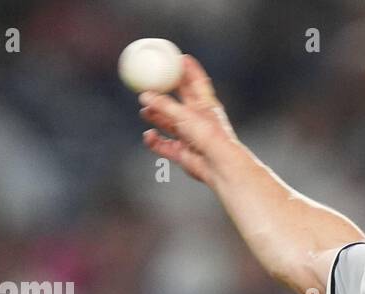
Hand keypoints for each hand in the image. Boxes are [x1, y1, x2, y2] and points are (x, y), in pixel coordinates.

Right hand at [139, 55, 240, 184]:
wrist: (220, 166)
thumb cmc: (209, 137)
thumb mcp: (185, 115)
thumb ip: (164, 105)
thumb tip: (144, 95)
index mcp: (206, 105)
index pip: (197, 82)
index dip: (189, 69)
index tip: (178, 57)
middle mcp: (198, 119)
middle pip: (180, 100)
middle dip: (165, 91)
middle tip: (150, 82)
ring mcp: (190, 136)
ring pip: (169, 123)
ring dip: (156, 116)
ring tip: (145, 111)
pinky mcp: (183, 153)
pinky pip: (164, 145)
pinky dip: (155, 141)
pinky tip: (149, 135)